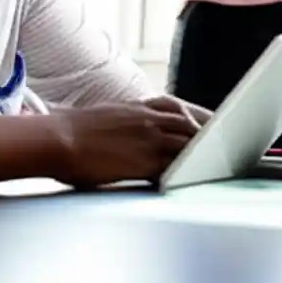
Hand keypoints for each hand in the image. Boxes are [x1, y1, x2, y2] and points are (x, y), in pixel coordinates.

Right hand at [50, 97, 204, 186]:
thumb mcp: (102, 115)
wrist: (57, 138)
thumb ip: (121, 119)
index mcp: (137, 107)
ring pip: (188, 142)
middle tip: (224, 139)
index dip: (195, 114)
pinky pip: (175, 165)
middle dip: (208, 131)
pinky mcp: (145, 161)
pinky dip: (187, 170)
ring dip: (204, 150)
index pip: (176, 106)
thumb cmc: (69, 131)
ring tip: (216, 158)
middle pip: (190, 122)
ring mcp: (149, 138)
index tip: (209, 119)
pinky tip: (195, 176)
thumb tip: (121, 127)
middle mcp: (148, 119)